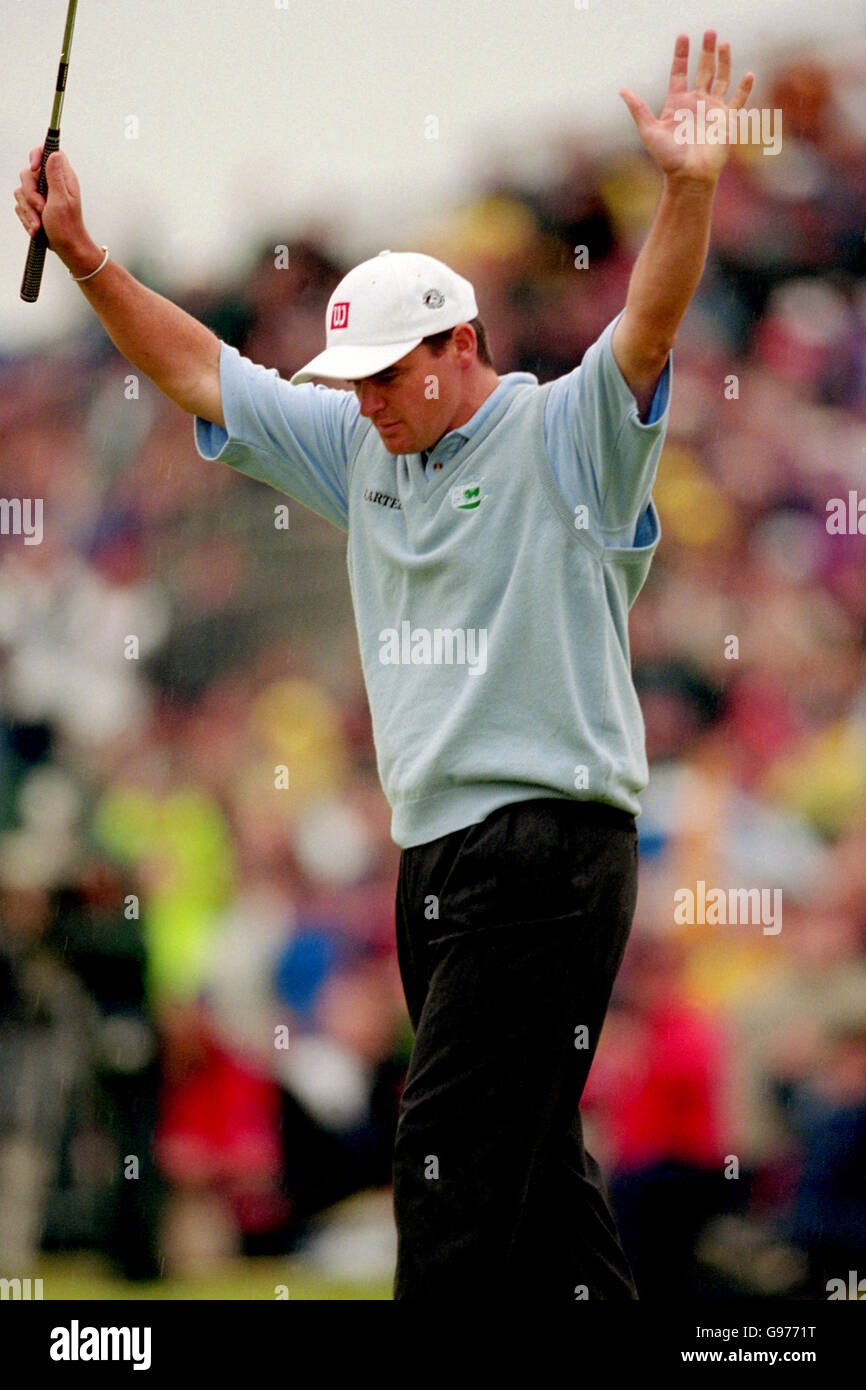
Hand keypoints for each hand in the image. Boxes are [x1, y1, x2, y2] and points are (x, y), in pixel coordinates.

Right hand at [14, 145, 99, 272]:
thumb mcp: (61, 200)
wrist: (66, 248)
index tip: (34, 169)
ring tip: (40, 224)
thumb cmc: (68, 227)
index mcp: (62, 177)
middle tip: (41, 208)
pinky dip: (27, 218)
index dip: (36, 156)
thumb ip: (55, 176)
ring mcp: (41, 194)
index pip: (46, 153)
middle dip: (30, 194)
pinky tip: (36, 228)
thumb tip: (54, 154)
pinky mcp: (34, 206)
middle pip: (27, 174)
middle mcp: (50, 183)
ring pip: (21, 192)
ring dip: (29, 211)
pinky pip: (20, 206)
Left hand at [619, 31, 754, 183]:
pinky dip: (744, 88)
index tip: (683, 37)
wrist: (688, 176)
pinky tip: (748, 74)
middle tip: (709, 32)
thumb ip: (638, 109)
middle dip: (706, 51)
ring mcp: (712, 109)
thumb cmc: (668, 158)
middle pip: (703, 70)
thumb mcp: (649, 131)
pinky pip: (738, 101)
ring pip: (721, 79)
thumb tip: (622, 90)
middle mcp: (696, 102)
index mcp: (677, 102)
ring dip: (724, 62)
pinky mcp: (726, 120)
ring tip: (724, 44)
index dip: (681, 54)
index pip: (679, 72)